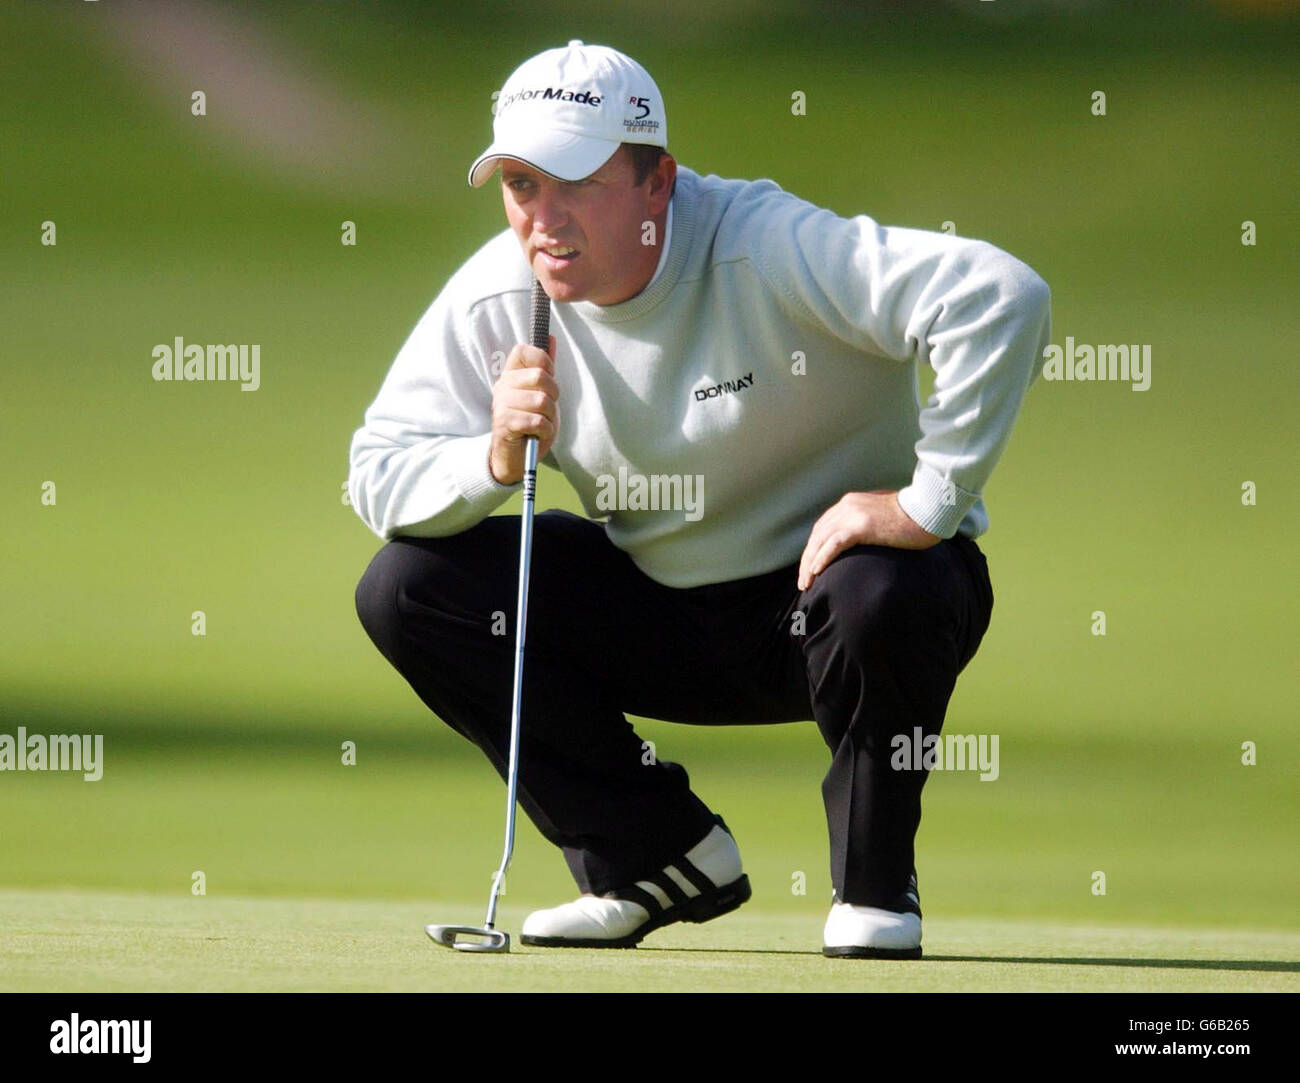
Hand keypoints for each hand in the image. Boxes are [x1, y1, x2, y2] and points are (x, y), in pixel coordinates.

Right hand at [489, 334, 558, 484]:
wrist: (515, 457)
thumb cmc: (531, 423)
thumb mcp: (541, 393)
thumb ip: (545, 367)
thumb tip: (551, 338)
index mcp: (511, 375)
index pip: (524, 350)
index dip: (543, 361)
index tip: (548, 377)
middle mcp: (503, 386)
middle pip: (539, 376)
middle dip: (553, 395)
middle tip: (547, 409)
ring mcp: (501, 404)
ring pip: (542, 401)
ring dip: (550, 417)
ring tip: (542, 423)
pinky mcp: (504, 424)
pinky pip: (537, 421)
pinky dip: (545, 431)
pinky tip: (538, 434)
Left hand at [797, 490, 940, 590]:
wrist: (929, 510)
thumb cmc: (912, 518)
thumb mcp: (883, 518)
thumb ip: (868, 526)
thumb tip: (863, 543)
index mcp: (850, 503)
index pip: (824, 527)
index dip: (814, 548)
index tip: (810, 566)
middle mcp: (846, 506)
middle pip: (818, 535)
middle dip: (807, 559)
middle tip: (804, 581)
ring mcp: (853, 514)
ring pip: (821, 541)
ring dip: (810, 564)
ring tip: (806, 583)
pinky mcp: (861, 525)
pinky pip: (834, 544)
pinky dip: (822, 558)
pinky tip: (816, 571)